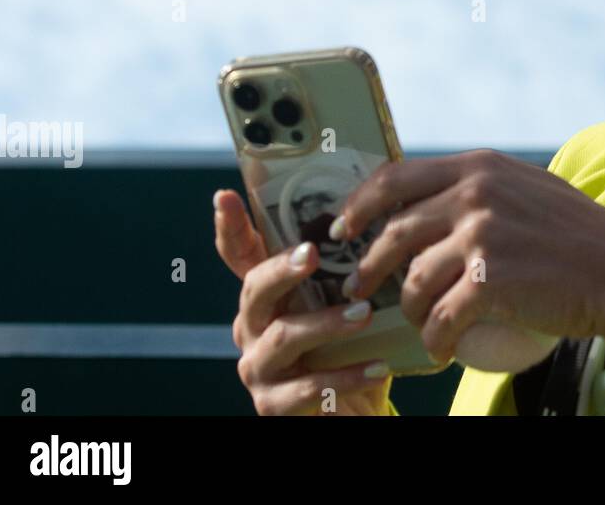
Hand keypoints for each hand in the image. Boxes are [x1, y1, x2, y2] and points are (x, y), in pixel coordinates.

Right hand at [213, 189, 394, 415]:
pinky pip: (307, 389)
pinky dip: (346, 376)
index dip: (229, 227)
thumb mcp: (345, 299)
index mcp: (267, 294)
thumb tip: (379, 208)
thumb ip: (346, 266)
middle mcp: (252, 326)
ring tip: (364, 312)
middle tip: (312, 253)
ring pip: (282, 337)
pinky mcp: (272, 405)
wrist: (353, 409)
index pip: (239, 255)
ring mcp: (257, 367)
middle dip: (281, 269)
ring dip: (325, 322)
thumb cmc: (350, 344)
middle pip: (254, 289)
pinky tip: (379, 366)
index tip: (224, 195)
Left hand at [329, 149, 604, 362]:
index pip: (395, 177)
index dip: (358, 205)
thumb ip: (477, 189)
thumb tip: (424, 203)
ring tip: (422, 323)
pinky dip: (435, 341)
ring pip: (413, 281)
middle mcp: (475, 194)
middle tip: (364, 290)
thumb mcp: (523, 187)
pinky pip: (440, 318)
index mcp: (479, 167)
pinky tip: (442, 349)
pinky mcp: (490, 281)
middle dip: (369, 268)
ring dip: (409, 311)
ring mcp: (481, 236)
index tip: (343, 228)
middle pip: (393, 233)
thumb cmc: (576, 234)